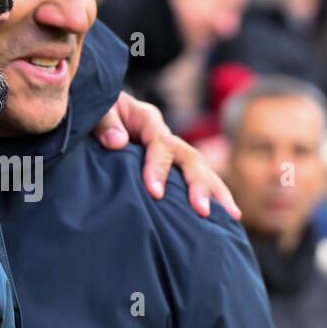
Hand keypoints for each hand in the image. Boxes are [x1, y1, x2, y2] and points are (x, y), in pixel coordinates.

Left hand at [93, 91, 240, 219]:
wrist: (98, 110)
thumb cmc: (95, 111)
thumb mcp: (96, 110)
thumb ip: (103, 122)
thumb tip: (117, 142)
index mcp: (146, 119)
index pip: (159, 142)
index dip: (159, 167)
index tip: (155, 193)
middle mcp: (164, 135)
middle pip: (189, 156)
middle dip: (198, 184)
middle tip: (201, 210)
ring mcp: (171, 150)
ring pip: (199, 168)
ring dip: (215, 192)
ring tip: (231, 217)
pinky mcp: (171, 166)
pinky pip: (195, 179)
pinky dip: (211, 195)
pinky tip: (226, 217)